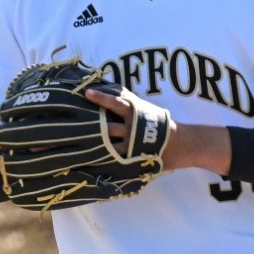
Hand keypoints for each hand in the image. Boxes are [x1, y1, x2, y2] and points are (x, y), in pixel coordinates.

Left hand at [84, 88, 229, 172]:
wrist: (183, 143)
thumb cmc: (159, 123)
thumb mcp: (145, 108)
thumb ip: (127, 100)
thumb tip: (108, 87)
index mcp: (135, 113)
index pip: (115, 103)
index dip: (101, 98)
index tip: (86, 93)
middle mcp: (131, 128)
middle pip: (106, 128)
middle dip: (89, 128)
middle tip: (70, 127)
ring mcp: (131, 146)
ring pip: (107, 147)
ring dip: (91, 148)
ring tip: (71, 151)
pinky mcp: (133, 160)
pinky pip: (114, 162)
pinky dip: (101, 164)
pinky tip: (87, 166)